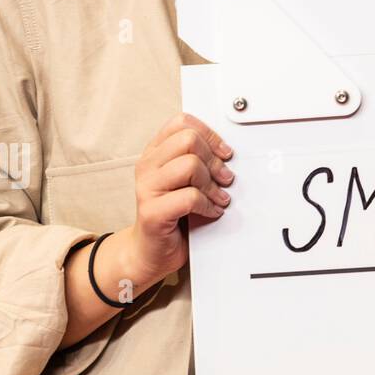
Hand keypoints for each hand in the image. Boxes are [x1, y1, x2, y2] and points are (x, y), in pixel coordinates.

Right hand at [121, 112, 233, 285]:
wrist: (149, 251)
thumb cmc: (172, 214)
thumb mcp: (185, 180)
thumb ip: (197, 160)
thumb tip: (228, 151)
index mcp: (154, 153)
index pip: (181, 123)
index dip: (209, 134)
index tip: (224, 152)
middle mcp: (147, 166)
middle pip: (188, 140)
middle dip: (214, 159)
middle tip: (225, 178)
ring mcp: (146, 188)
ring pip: (190, 165)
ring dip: (213, 184)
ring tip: (219, 197)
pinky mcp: (152, 212)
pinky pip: (189, 197)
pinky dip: (208, 204)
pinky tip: (211, 211)